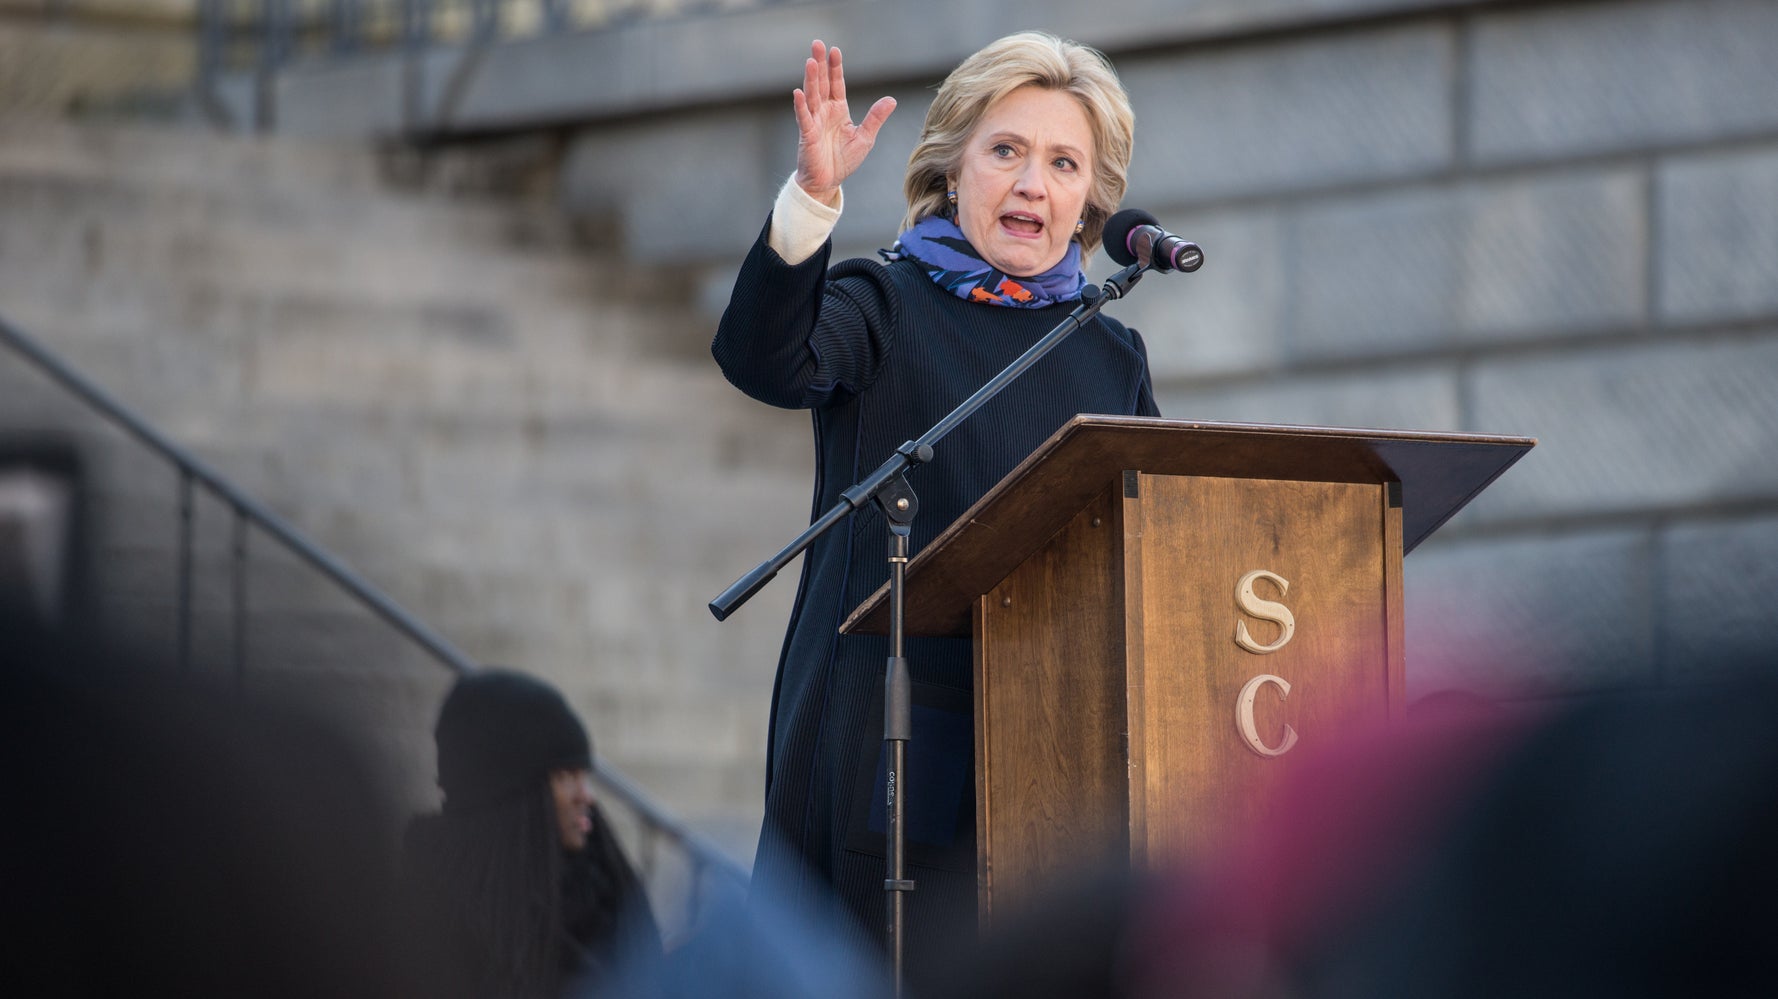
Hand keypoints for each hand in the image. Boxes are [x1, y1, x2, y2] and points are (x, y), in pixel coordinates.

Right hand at [793, 40, 895, 205]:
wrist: (828, 182)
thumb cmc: (843, 160)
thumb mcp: (865, 137)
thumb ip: (875, 118)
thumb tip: (891, 99)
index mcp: (838, 110)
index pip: (837, 84)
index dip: (835, 67)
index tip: (834, 50)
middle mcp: (824, 112)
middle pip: (822, 83)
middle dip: (820, 64)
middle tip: (817, 44)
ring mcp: (814, 122)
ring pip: (812, 96)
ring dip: (811, 79)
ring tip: (811, 62)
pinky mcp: (807, 135)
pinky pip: (804, 118)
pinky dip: (801, 106)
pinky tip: (798, 92)